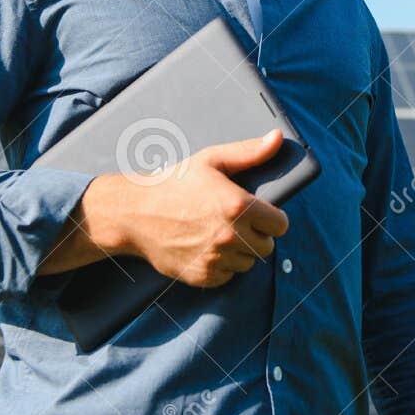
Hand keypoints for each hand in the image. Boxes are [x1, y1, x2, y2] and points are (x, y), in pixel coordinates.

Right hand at [80, 128, 289, 287]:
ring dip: (240, 252)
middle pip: (266, 247)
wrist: (134, 213)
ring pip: (247, 263)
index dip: (272, 218)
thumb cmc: (173, 183)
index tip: (260, 214)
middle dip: (256, 235)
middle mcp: (230, 236)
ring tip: (219, 233)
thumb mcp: (211, 160)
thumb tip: (277, 138)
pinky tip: (206, 247)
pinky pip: (228, 276)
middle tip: (236, 222)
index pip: (280, 225)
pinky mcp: (203, 276)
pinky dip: (222, 266)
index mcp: (237, 206)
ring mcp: (216, 259)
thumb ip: (249, 152)